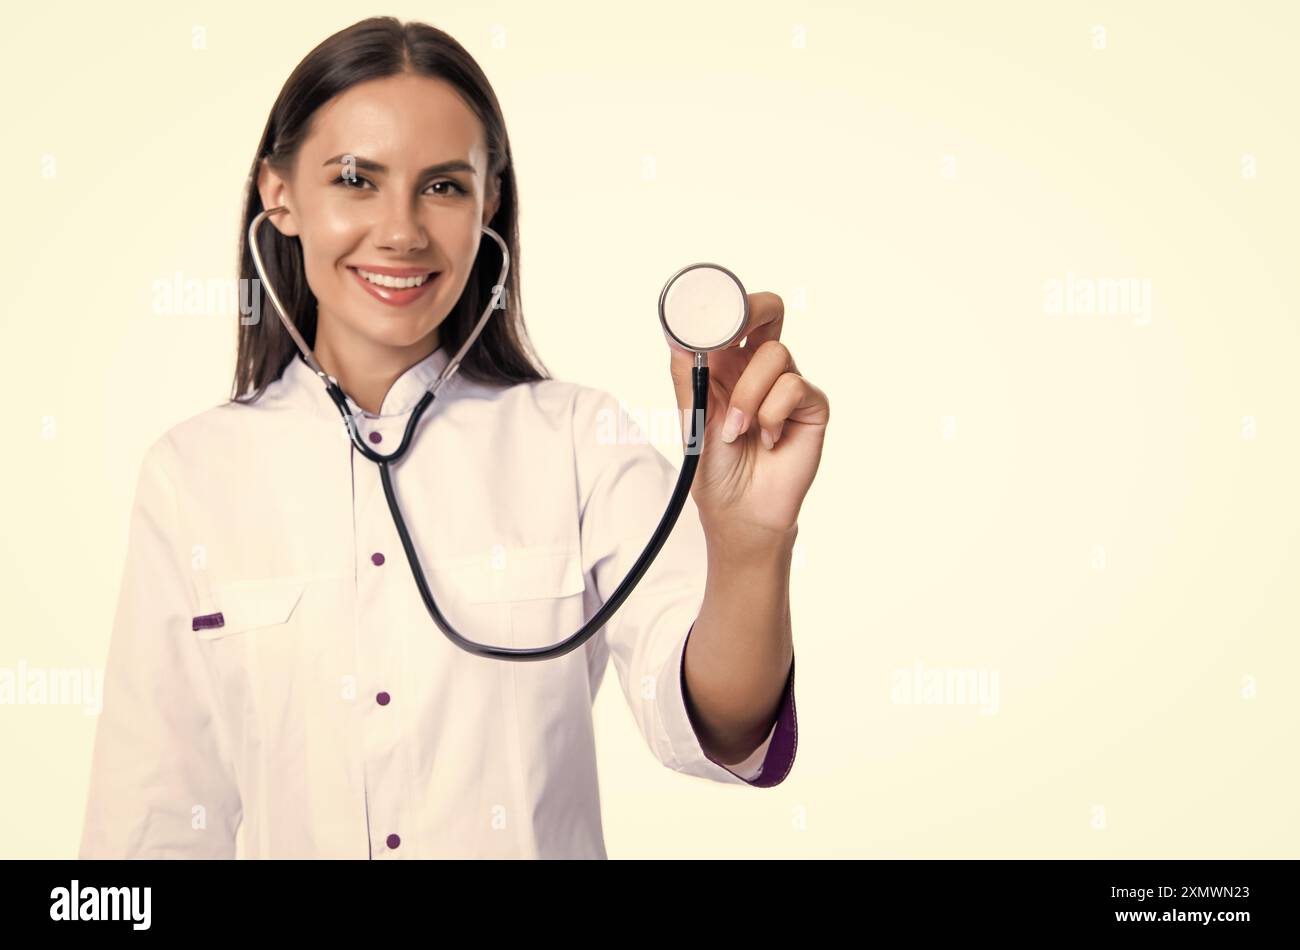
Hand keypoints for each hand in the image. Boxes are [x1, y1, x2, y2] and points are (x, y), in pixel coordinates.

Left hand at [666, 291, 829, 544]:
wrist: (738, 511)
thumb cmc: (714, 467)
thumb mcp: (690, 415)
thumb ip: (687, 372)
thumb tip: (676, 331)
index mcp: (726, 364)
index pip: (732, 317)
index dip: (724, 305)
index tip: (704, 311)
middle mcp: (759, 368)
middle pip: (769, 310)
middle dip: (754, 311)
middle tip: (736, 332)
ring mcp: (788, 385)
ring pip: (775, 354)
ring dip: (749, 396)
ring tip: (739, 431)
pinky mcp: (811, 406)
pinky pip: (794, 386)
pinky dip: (772, 414)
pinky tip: (769, 439)